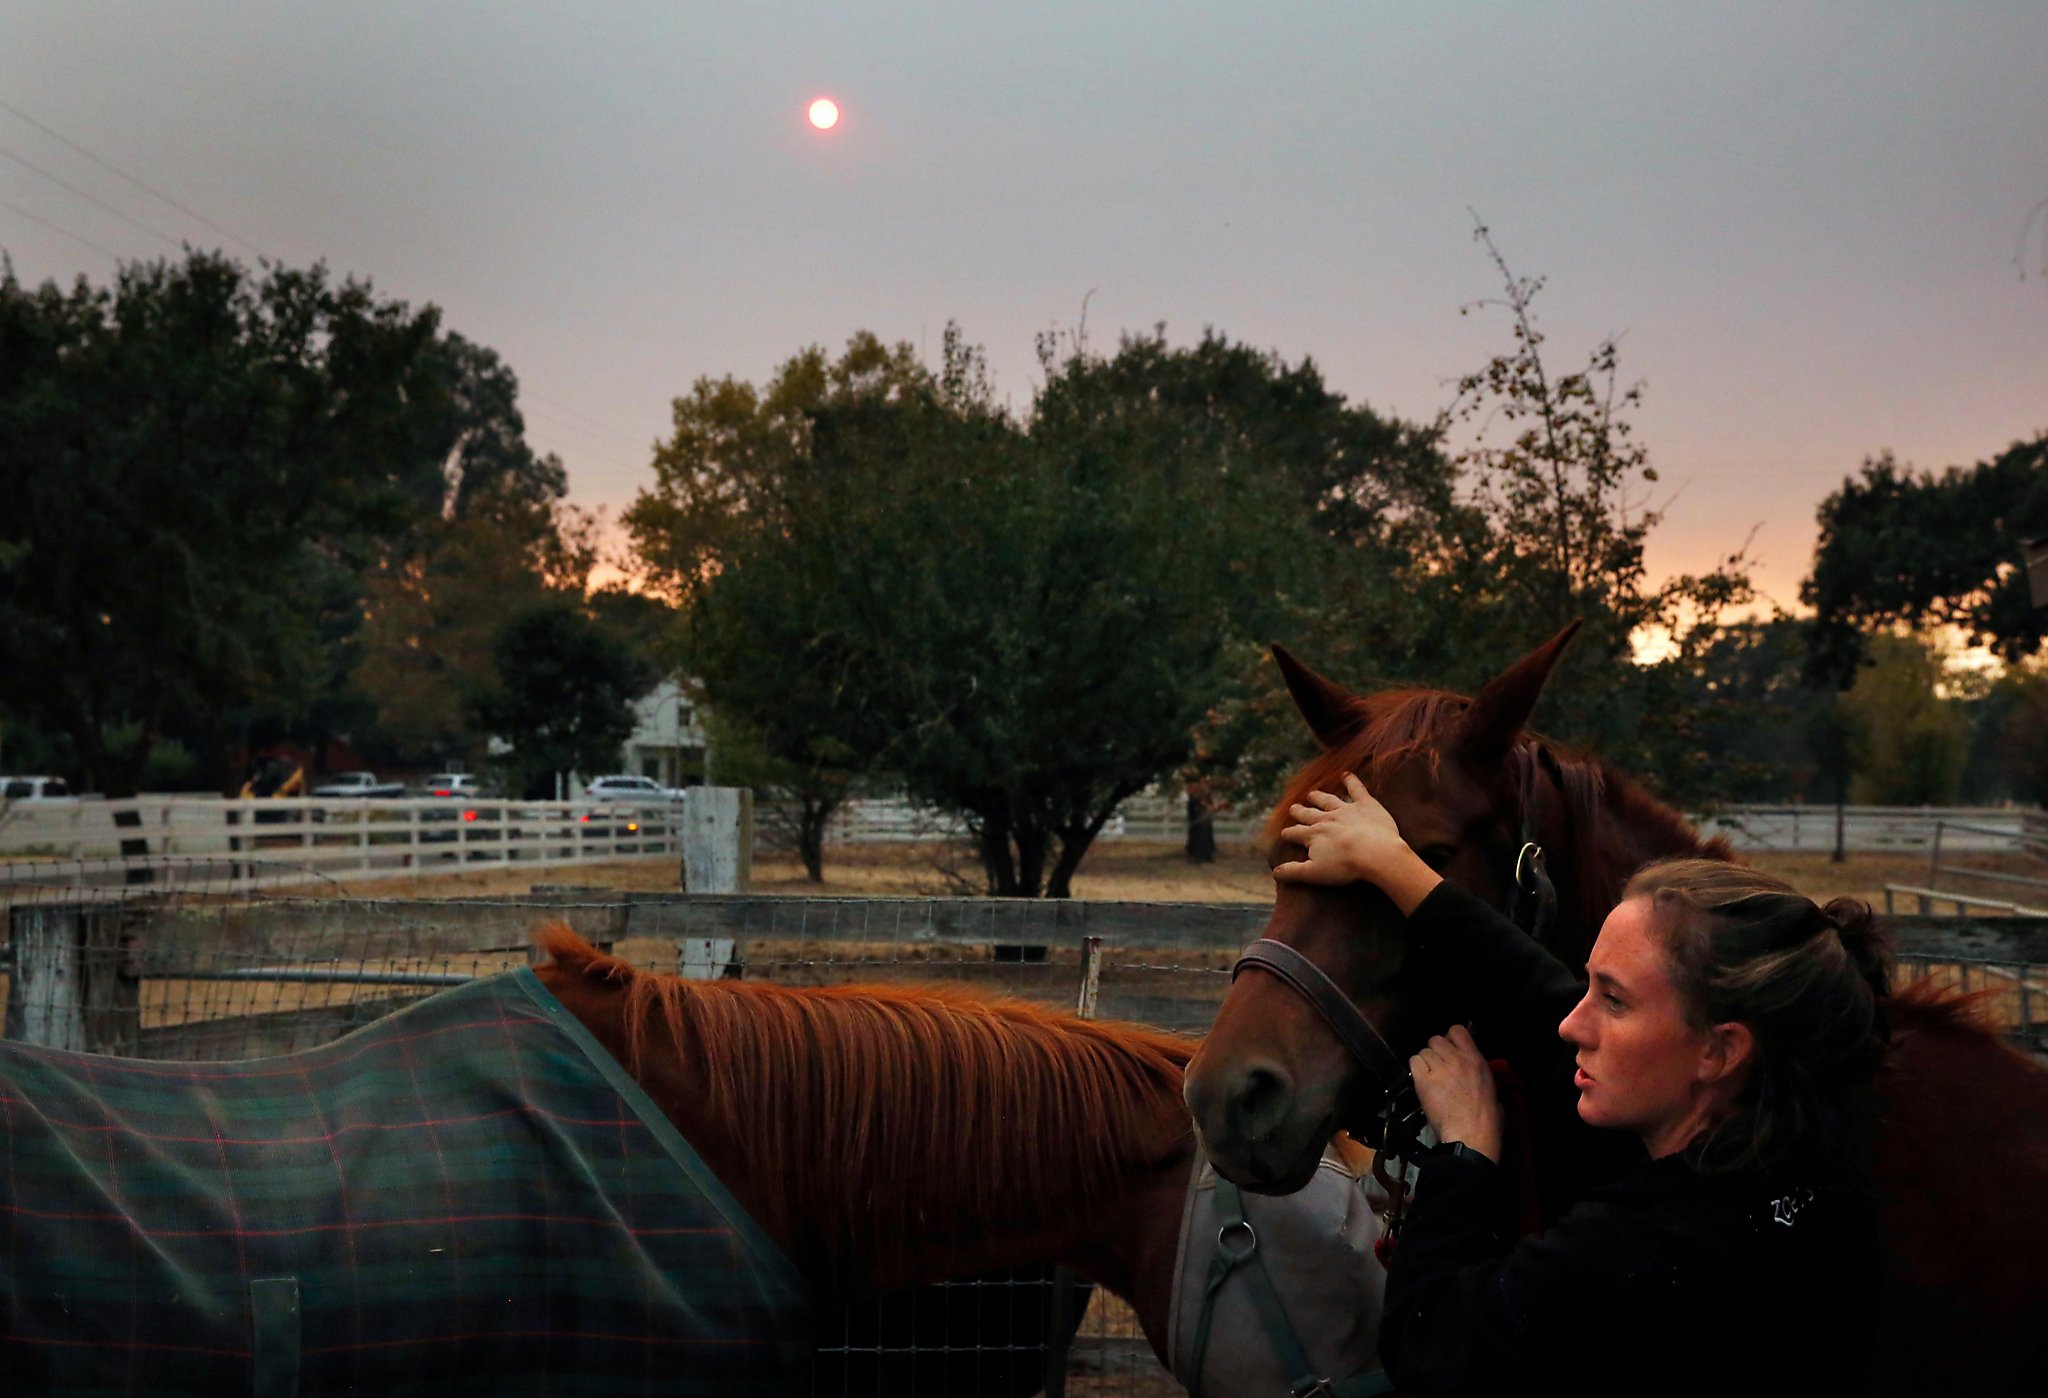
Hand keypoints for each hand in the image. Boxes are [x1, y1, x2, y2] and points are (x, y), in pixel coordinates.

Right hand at [1272, 772, 1441, 913]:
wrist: (1375, 853)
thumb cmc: (1345, 866)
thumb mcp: (1314, 873)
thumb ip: (1293, 872)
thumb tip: (1274, 872)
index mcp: (1313, 836)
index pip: (1296, 833)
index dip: (1289, 834)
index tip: (1285, 834)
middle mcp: (1326, 819)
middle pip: (1309, 814)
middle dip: (1300, 812)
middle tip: (1293, 808)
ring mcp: (1345, 810)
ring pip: (1328, 800)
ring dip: (1319, 797)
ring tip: (1311, 794)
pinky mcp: (1365, 805)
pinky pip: (1356, 789)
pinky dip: (1351, 781)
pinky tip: (1346, 775)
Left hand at [1410, 1025, 1502, 1164]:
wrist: (1471, 1136)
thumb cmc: (1487, 1120)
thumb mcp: (1493, 1090)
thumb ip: (1481, 1075)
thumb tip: (1476, 1076)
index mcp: (1476, 1060)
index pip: (1457, 1030)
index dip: (1450, 1038)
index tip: (1450, 1049)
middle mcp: (1457, 1059)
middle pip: (1436, 1040)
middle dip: (1436, 1052)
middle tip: (1438, 1067)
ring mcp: (1440, 1069)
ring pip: (1423, 1051)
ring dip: (1425, 1063)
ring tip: (1430, 1077)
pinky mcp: (1424, 1082)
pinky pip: (1414, 1062)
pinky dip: (1416, 1070)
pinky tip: (1422, 1081)